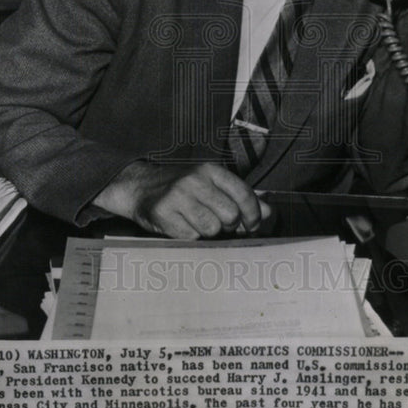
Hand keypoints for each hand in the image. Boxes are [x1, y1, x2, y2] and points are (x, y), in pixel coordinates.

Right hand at [93, 161, 271, 238]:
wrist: (140, 186)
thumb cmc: (181, 187)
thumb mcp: (211, 184)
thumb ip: (240, 196)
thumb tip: (268, 212)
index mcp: (210, 170)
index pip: (243, 194)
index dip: (253, 214)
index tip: (252, 224)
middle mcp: (195, 180)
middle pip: (230, 215)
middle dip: (229, 225)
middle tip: (220, 223)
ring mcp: (178, 196)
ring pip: (212, 229)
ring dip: (209, 232)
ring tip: (198, 222)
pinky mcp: (163, 214)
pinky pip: (191, 237)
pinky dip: (190, 236)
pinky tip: (182, 225)